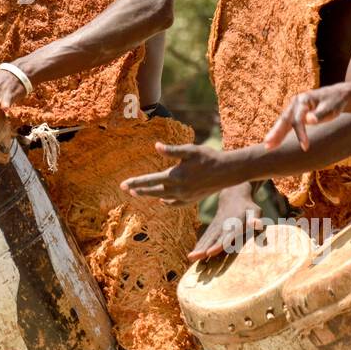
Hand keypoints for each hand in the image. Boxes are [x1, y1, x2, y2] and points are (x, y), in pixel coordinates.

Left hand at [120, 142, 245, 204]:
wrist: (227, 172)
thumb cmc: (208, 157)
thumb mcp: (190, 150)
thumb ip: (172, 150)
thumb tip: (156, 146)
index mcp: (175, 176)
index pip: (149, 180)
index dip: (135, 182)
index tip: (123, 184)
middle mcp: (178, 189)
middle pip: (153, 191)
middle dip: (138, 190)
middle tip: (125, 189)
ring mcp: (185, 196)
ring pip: (162, 197)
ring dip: (150, 195)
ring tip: (138, 193)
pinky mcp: (192, 200)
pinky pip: (175, 203)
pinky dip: (166, 202)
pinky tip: (161, 200)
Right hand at [188, 186, 264, 261]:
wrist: (233, 196)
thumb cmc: (248, 208)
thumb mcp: (255, 211)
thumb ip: (256, 218)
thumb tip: (257, 224)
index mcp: (235, 224)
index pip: (227, 235)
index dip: (219, 244)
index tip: (211, 252)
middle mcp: (223, 226)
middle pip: (213, 239)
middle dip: (204, 248)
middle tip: (195, 257)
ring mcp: (215, 227)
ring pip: (206, 239)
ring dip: (199, 248)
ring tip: (190, 258)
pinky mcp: (211, 229)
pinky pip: (204, 238)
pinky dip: (198, 246)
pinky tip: (193, 255)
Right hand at [262, 85, 349, 151]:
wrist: (337, 94)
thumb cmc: (335, 102)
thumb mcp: (331, 108)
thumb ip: (319, 114)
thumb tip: (309, 120)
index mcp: (304, 100)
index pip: (298, 119)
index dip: (300, 134)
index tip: (305, 147)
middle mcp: (296, 102)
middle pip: (284, 119)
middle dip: (276, 132)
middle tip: (267, 144)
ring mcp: (294, 106)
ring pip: (283, 121)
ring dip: (275, 133)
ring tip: (267, 145)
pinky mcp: (295, 112)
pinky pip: (286, 123)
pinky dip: (280, 132)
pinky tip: (274, 141)